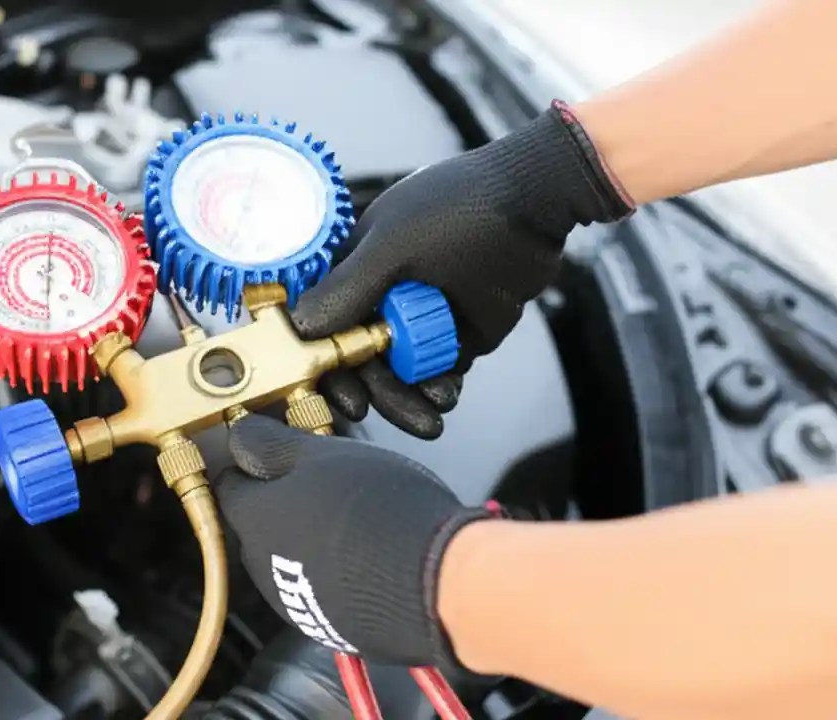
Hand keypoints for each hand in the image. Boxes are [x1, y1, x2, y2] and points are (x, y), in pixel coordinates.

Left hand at [215, 414, 488, 666]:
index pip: (232, 484)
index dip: (257, 464)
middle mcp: (260, 565)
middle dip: (284, 506)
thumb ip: (273, 445)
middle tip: (328, 486)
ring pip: (288, 560)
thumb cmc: (372, 506)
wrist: (426, 583)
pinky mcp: (328, 627)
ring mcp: (293, 603)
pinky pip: (320, 591)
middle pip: (259, 525)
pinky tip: (366, 562)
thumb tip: (240, 435)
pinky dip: (334, 575)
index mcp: (252, 518)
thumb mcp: (322, 455)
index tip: (284, 454)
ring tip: (354, 526)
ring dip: (309, 542)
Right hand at [292, 101, 632, 437]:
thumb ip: (347, 288)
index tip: (345, 399)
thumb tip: (299, 326)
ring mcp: (421, 316)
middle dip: (377, 391)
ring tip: (431, 417)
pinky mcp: (458, 332)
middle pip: (362, 359)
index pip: (323, 325)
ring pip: (401, 373)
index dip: (327, 365)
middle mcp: (382, 296)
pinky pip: (439, 371)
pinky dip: (440, 388)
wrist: (537, 204)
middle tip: (384, 414)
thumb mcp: (395, 247)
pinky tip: (447, 396)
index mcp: (355, 269)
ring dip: (410, 398)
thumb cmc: (460, 210)